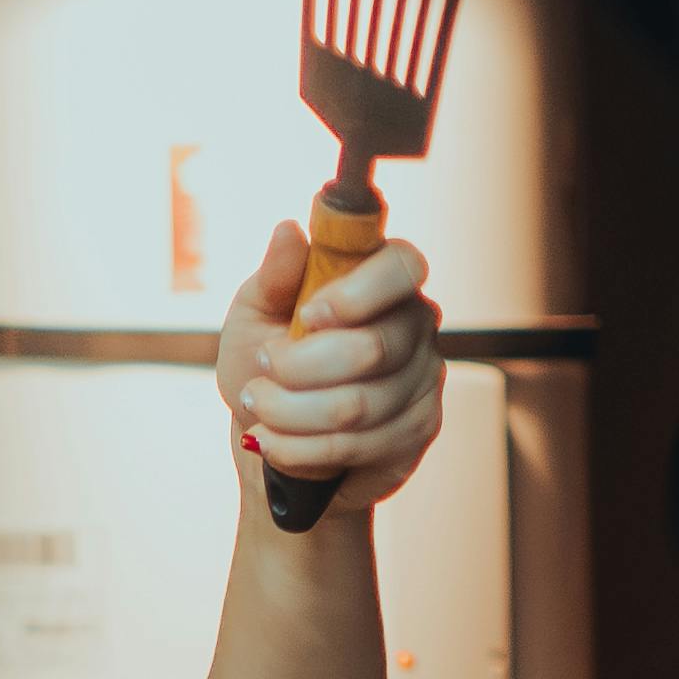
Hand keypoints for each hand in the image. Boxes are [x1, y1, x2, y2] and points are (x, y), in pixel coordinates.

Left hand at [221, 222, 445, 517]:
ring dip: (288, 412)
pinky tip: (273, 442)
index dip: (357, 293)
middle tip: (264, 369)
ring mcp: (424, 378)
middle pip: (371, 349)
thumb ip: (275, 276)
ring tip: (258, 405)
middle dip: (297, 368)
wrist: (268, 431)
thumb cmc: (264, 360)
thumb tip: (289, 230)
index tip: (308, 316)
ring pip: (357, 406)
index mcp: (380, 279)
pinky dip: (298, 448)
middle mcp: (414, 323)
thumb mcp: (254, 313)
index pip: (401, 266)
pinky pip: (356, 446)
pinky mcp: (418, 429)